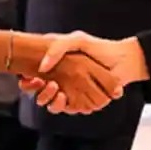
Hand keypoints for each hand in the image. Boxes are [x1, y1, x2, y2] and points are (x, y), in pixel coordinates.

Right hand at [18, 33, 147, 112]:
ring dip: (47, 98)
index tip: (26, 76)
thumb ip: (57, 48)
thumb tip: (42, 67)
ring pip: (51, 103)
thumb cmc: (99, 48)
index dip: (27, 81)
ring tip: (53, 87)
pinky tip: (63, 95)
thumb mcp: (76, 41)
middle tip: (37, 82)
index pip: (35, 78)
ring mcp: (72, 93)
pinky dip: (62, 104)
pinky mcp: (82, 103)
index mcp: (58, 67)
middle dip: (35, 90)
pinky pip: (67, 109)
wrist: (124, 60)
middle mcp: (63, 82)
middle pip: (40, 93)